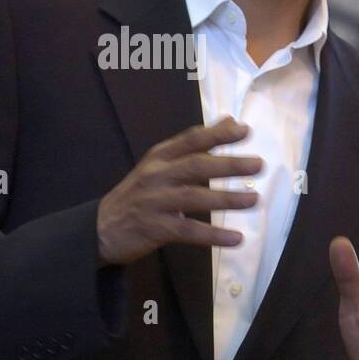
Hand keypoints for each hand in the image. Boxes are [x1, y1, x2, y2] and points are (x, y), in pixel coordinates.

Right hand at [96, 116, 262, 265]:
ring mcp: (155, 202)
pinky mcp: (155, 228)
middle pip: (196, 166)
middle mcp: (156, 175)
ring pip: (194, 197)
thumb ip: (193, 145)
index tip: (245, 130)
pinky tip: (236, 238)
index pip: (191, 140)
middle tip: (258, 164)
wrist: (100, 228)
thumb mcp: (160, 164)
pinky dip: (213, 235)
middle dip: (228, 164)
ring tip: (253, 199)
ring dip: (226, 199)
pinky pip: (188, 231)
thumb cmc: (139, 195)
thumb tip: (229, 121)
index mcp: (159, 157)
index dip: (218, 134)